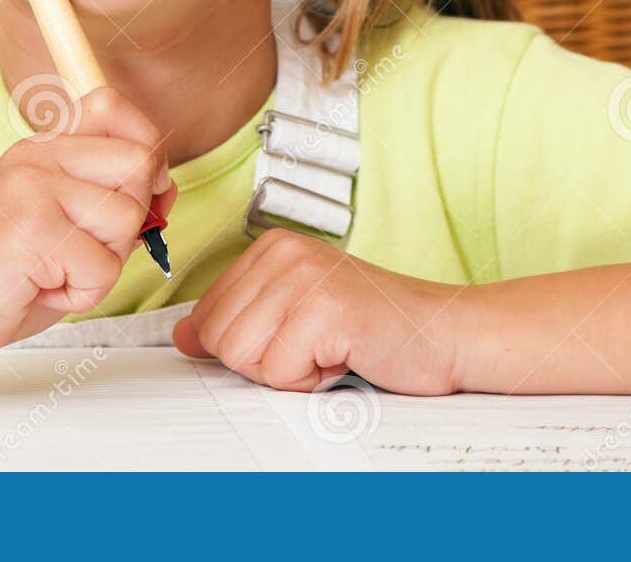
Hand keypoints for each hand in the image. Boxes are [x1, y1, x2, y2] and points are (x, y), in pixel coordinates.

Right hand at [0, 86, 175, 369]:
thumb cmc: (4, 274)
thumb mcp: (60, 220)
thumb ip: (108, 195)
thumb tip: (166, 185)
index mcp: (43, 148)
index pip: (112, 106)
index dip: (145, 149)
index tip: (140, 191)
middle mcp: (38, 157)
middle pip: (139, 163)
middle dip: (130, 221)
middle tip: (82, 248)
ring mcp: (33, 188)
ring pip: (128, 220)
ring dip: (104, 264)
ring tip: (56, 269)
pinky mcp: (33, 229)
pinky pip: (103, 268)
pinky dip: (83, 293)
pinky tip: (42, 287)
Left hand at [171, 229, 466, 394]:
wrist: (446, 334)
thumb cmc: (376, 328)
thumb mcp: (297, 314)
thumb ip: (241, 319)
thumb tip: (185, 336)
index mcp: (272, 248)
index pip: (207, 315)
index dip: (247, 347)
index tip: (291, 338)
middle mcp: (283, 253)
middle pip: (219, 339)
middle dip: (264, 362)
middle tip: (316, 348)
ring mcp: (304, 277)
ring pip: (241, 356)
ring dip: (287, 373)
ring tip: (329, 351)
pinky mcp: (325, 310)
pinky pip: (278, 373)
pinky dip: (311, 382)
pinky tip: (344, 357)